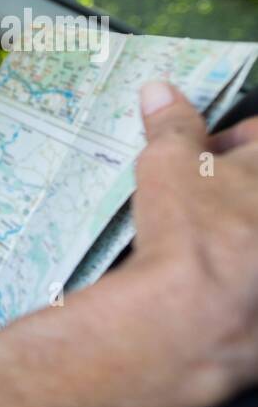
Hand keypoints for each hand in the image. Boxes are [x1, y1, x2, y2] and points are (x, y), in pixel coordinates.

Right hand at [125, 81, 257, 387]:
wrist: (195, 316)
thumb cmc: (190, 226)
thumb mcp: (169, 163)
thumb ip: (172, 124)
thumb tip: (159, 90)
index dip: (234, 138)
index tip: (207, 149)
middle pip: (256, 190)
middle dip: (237, 186)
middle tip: (202, 193)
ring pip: (251, 236)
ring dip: (237, 229)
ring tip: (202, 239)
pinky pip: (249, 281)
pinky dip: (235, 274)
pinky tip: (207, 279)